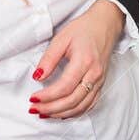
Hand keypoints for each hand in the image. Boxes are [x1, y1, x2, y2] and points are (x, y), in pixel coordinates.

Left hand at [30, 0, 123, 119]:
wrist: (105, 25)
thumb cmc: (84, 29)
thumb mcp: (61, 39)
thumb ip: (49, 59)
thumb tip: (37, 76)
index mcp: (84, 61)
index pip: (64, 87)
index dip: (47, 96)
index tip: (33, 98)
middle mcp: (94, 74)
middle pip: (72, 101)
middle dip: (51, 108)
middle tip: (34, 108)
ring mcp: (99, 81)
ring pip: (81, 106)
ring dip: (61, 113)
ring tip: (44, 113)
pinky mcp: (100, 85)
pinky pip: (88, 105)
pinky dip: (74, 112)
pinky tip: (61, 113)